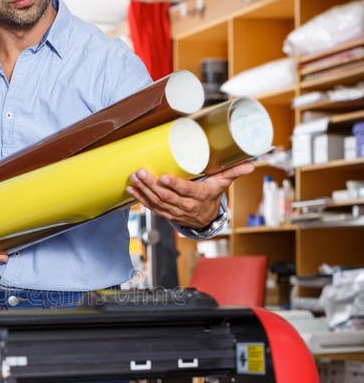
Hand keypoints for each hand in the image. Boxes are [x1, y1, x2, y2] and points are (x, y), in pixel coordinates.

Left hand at [126, 161, 254, 229]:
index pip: (186, 191)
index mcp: (200, 197)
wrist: (205, 219)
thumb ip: (233, 172)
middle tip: (141, 171)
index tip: (163, 177)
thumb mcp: (223, 184)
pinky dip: (140, 199)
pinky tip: (131, 189)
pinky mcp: (165, 214)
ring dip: (143, 190)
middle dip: (152, 185)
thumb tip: (251, 164)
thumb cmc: (212, 196)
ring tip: (134, 178)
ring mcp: (174, 212)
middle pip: (167, 197)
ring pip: (156, 202)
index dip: (174, 186)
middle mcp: (186, 207)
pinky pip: (151, 207)